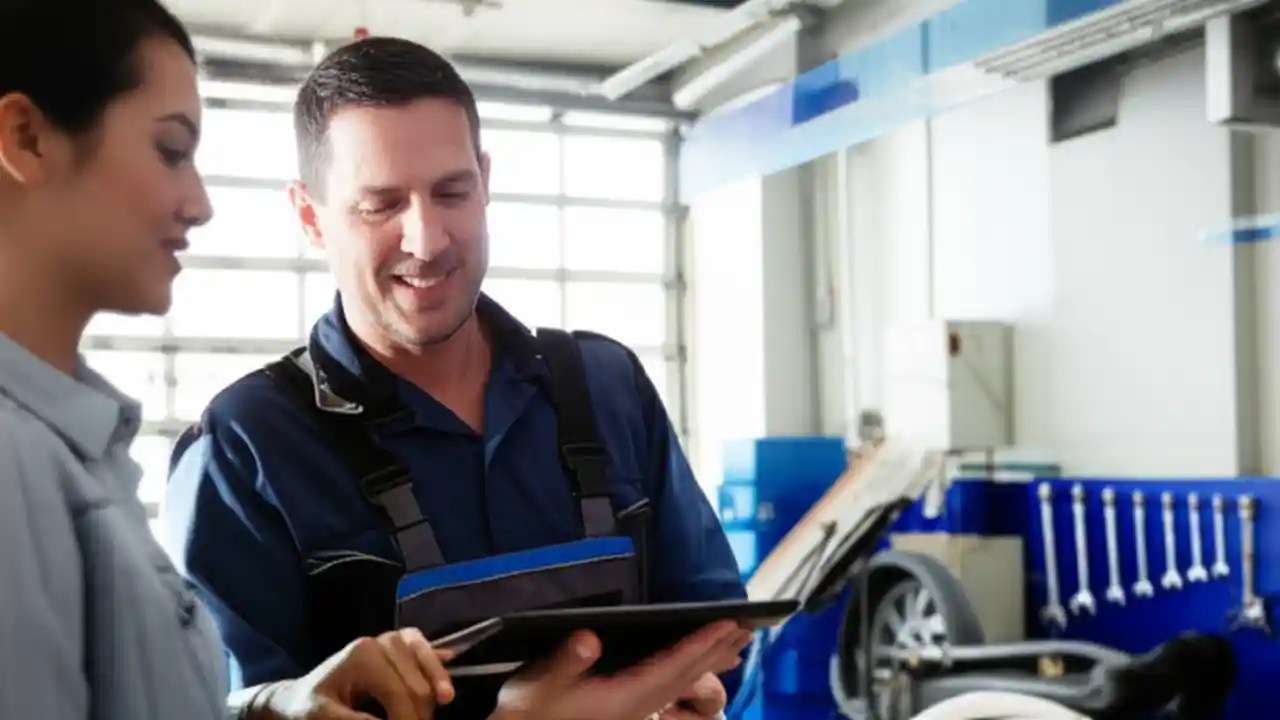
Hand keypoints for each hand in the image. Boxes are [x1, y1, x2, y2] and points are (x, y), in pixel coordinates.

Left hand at [241, 628, 455, 719]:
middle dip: (421, 713)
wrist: (299, 695)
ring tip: (441, 709)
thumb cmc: (308, 706)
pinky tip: (444, 687)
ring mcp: (393, 639)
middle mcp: (382, 641)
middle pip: (417, 683)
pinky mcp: (400, 642)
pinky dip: (438, 667)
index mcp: (364, 656)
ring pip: (428, 663)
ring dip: (437, 689)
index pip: (399, 693)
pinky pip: (427, 651)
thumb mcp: (321, 717)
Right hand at [490, 621, 751, 719]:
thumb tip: (589, 638)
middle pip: (688, 676)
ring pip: (684, 684)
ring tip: (738, 642)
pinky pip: (673, 687)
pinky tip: (698, 663)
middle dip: (718, 649)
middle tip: (749, 625)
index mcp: (624, 697)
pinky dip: (692, 670)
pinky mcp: (629, 710)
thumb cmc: (531, 710)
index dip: (701, 644)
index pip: (673, 666)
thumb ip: (567, 661)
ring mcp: (636, 711)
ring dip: (712, 660)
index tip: (728, 623)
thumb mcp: (541, 683)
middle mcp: (638, 706)